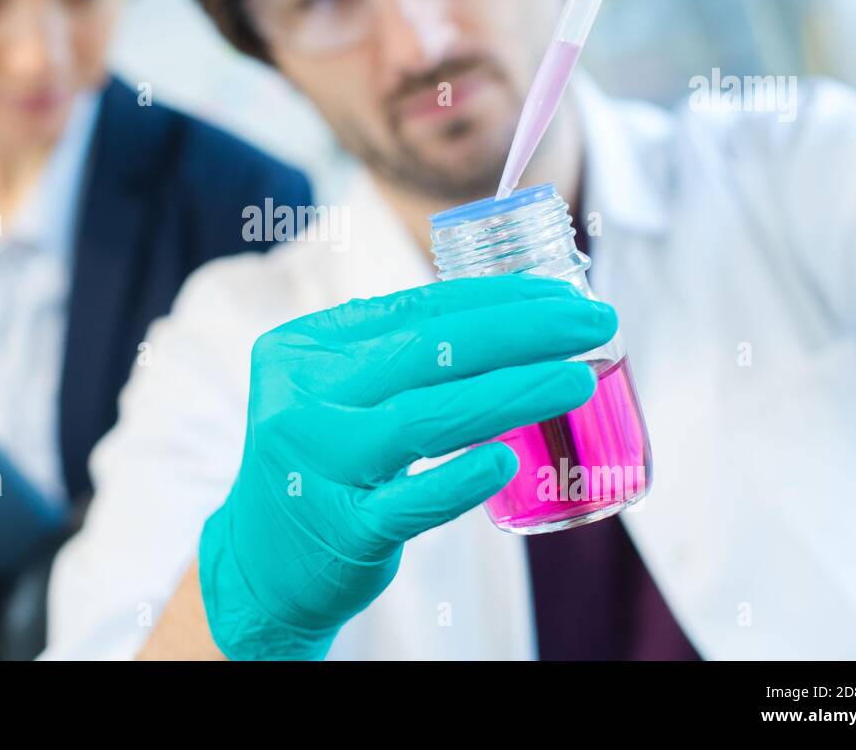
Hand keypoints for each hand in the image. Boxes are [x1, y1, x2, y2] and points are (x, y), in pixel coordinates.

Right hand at [198, 273, 617, 659]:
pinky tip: (508, 461)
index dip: (494, 299)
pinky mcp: (341, 529)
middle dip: (519, 331)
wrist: (262, 562)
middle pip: (424, 354)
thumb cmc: (324, 462)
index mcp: (302, 351)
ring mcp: (318, 466)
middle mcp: (301, 401)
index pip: (413, 311)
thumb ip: (398, 355)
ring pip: (423, 420)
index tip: (562, 292)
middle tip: (593, 321)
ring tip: (577, 378)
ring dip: (510, 394)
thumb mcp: (337, 392)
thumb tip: (517, 315)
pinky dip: (459, 479)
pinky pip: (409, 501)